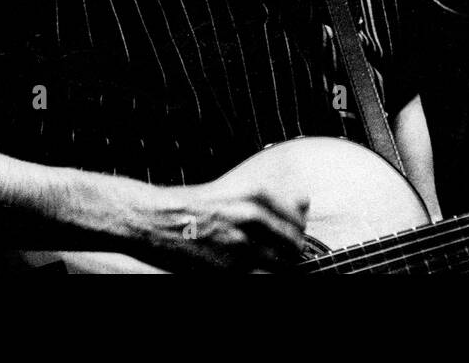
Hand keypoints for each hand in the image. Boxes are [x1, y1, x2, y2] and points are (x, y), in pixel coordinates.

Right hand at [137, 175, 309, 271]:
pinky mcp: (230, 269)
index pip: (299, 221)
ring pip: (282, 266)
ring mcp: (242, 244)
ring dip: (276, 267)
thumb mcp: (238, 191)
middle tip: (275, 254)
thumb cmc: (200, 205)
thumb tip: (306, 200)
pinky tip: (247, 269)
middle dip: (289, 253)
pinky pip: (261, 277)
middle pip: (294, 246)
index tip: (287, 237)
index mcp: (258, 195)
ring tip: (261, 263)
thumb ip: (275, 197)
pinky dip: (260, 275)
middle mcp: (254, 217)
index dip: (295, 232)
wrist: (161, 220)